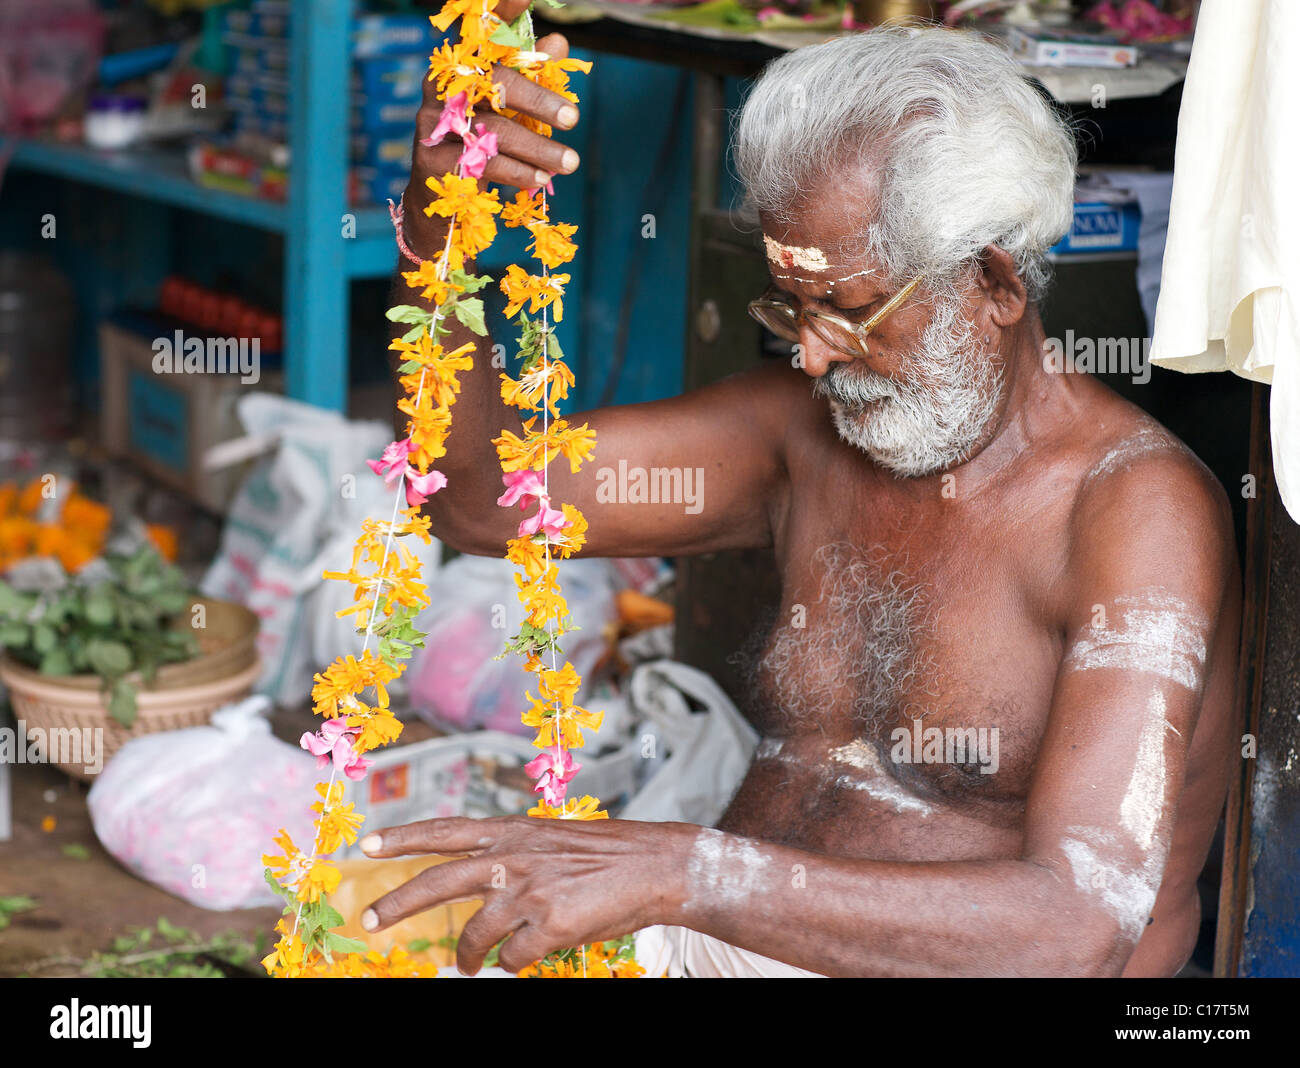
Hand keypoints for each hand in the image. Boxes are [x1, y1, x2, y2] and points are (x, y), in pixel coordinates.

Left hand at [359, 815, 692, 973]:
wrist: (656, 866)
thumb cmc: (607, 855)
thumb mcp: (551, 840)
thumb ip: (512, 854)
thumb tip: (478, 881)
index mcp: (513, 831)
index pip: (446, 830)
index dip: (404, 837)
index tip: (368, 844)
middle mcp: (513, 857)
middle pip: (438, 882)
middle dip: (397, 903)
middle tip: (369, 920)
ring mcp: (528, 891)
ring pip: (475, 936)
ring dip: (470, 957)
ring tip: (471, 965)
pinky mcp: (548, 924)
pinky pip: (513, 959)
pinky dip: (516, 962)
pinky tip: (532, 954)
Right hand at [404, 4, 582, 251]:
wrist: (438, 193)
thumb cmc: (478, 139)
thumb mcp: (508, 107)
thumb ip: (530, 75)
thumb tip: (558, 42)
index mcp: (462, 64)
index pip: (484, 33)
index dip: (502, 14)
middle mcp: (444, 86)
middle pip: (497, 84)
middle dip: (539, 100)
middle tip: (574, 118)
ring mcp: (434, 122)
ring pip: (494, 130)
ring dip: (537, 148)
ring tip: (569, 163)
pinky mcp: (433, 160)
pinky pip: (483, 163)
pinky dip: (517, 172)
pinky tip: (541, 179)